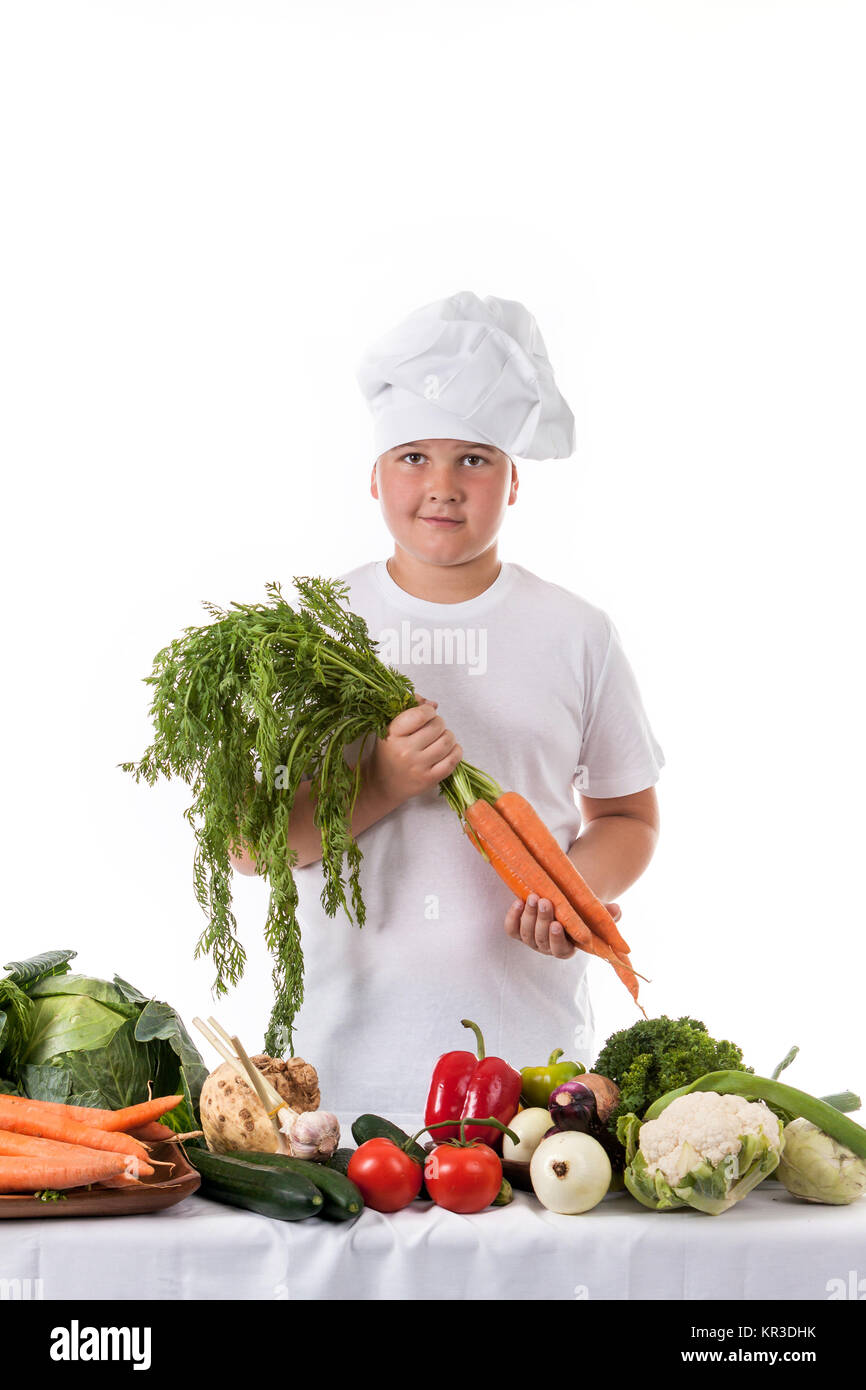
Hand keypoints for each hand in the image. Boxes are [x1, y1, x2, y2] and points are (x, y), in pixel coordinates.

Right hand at [366, 694, 462, 804]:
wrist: (382, 785)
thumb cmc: (388, 753)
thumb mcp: (389, 728)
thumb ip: (409, 710)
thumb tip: (433, 704)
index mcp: (392, 735)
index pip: (420, 715)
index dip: (429, 710)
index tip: (427, 713)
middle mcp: (405, 751)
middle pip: (437, 726)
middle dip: (438, 723)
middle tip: (433, 727)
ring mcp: (418, 767)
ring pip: (447, 741)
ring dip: (448, 736)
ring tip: (439, 738)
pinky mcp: (429, 779)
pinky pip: (453, 760)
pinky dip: (455, 751)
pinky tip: (448, 750)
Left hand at [504, 895, 621, 958]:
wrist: (560, 899)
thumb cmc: (580, 910)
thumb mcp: (593, 911)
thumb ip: (606, 913)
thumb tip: (617, 910)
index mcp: (567, 948)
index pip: (560, 950)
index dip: (557, 939)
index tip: (558, 924)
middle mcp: (546, 947)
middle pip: (540, 940)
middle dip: (542, 920)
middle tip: (545, 901)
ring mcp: (530, 939)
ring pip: (525, 933)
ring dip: (529, 915)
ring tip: (534, 896)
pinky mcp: (517, 929)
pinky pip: (511, 928)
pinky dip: (513, 916)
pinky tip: (518, 901)